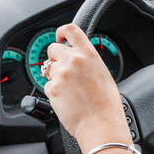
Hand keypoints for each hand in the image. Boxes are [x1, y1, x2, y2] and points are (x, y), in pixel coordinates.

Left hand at [41, 23, 127, 146]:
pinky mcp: (52, 88)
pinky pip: (47, 85)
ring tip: (69, 91)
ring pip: (48, 69)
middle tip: (64, 72)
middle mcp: (74, 60)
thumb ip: (88, 61)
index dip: (61, 31)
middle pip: (53, 49)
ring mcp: (61, 73)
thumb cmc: (106, 104)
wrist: (101, 123)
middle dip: (55, 59)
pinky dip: (54, 92)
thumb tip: (78, 59)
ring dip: (54, 77)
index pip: (70, 30)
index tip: (59, 37)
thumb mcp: (102, 73)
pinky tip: (66, 100)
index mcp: (88, 54)